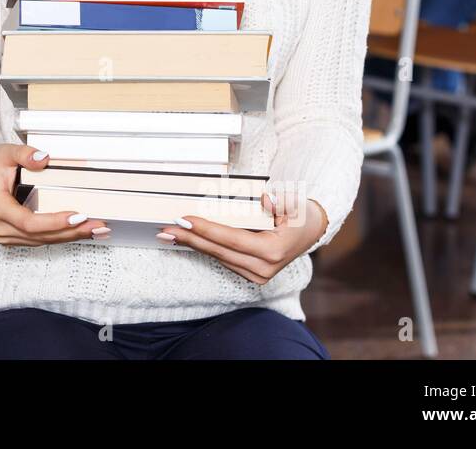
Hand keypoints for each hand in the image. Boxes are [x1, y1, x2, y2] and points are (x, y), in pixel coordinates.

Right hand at [0, 144, 108, 245]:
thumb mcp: (5, 152)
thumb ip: (25, 154)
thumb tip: (44, 159)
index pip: (30, 222)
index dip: (55, 222)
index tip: (78, 216)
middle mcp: (0, 227)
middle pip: (40, 236)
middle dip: (71, 231)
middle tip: (98, 225)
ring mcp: (5, 234)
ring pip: (42, 241)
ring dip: (70, 236)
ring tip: (96, 230)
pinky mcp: (12, 236)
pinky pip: (39, 240)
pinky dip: (60, 236)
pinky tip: (79, 232)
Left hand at [156, 189, 327, 283]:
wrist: (309, 233)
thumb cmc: (299, 215)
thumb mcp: (293, 204)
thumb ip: (279, 202)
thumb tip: (265, 200)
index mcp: (272, 250)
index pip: (231, 239)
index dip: (206, 229)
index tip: (185, 220)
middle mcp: (263, 268)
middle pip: (219, 251)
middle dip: (190, 238)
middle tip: (166, 229)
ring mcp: (257, 275)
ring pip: (218, 257)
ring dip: (193, 244)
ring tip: (169, 234)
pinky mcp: (251, 276)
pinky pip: (222, 259)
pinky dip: (204, 248)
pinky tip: (187, 240)